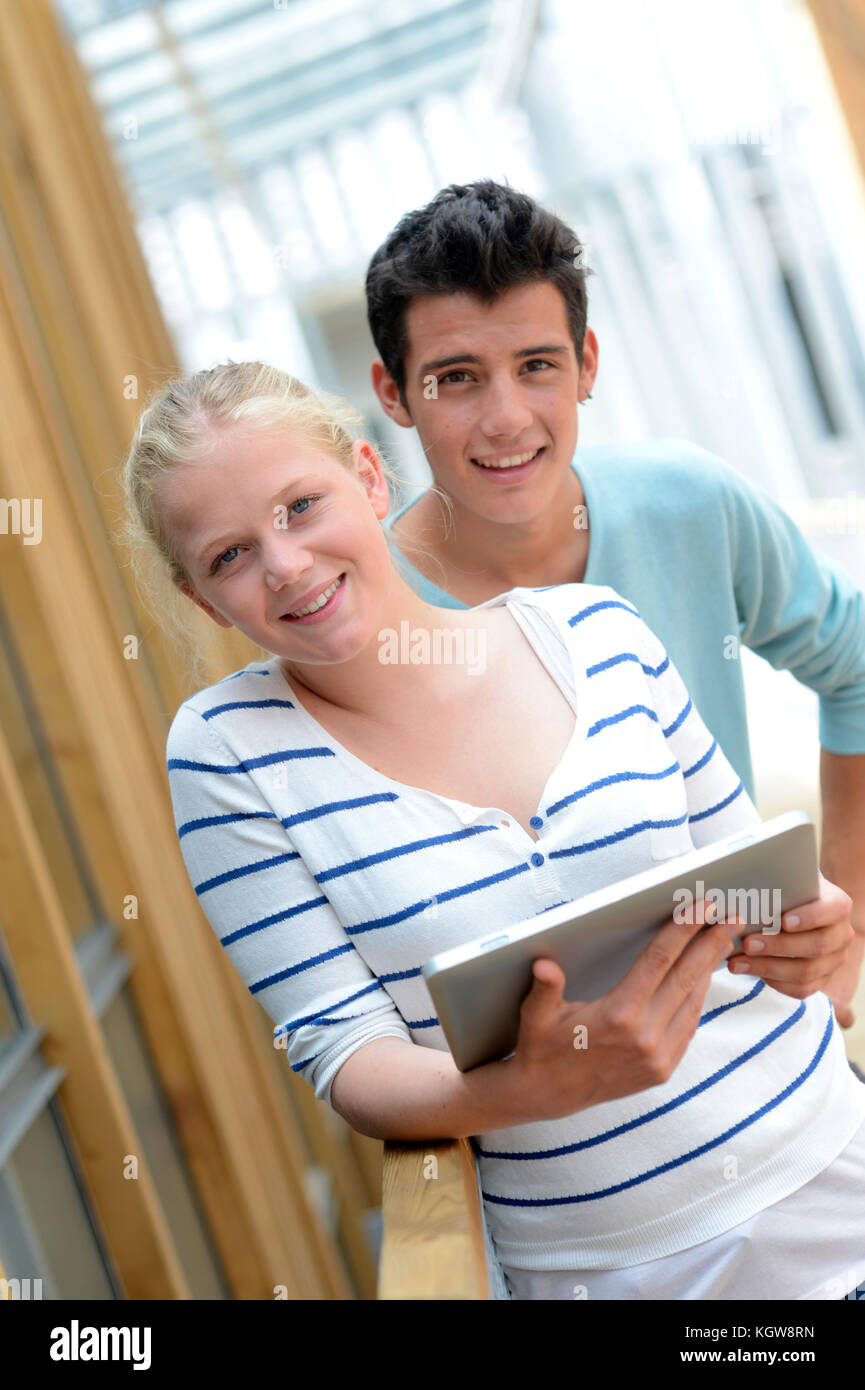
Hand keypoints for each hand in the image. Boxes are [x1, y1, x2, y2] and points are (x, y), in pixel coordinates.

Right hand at [507, 899, 740, 1122]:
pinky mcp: (663, 1070)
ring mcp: (658, 1057)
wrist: (547, 1096)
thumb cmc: (540, 1047)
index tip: (702, 907)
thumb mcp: (536, 1016)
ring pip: (693, 1003)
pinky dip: (698, 999)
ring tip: (722, 943)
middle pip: (687, 978)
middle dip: (711, 944)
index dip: (683, 930)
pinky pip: (688, 1027)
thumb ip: (544, 988)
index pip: (659, 960)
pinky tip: (702, 980)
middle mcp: (645, 1036)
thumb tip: (543, 964)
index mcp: (618, 1015)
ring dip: (709, 970)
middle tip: (732, 918)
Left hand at [725, 874, 855, 1021]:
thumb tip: (744, 889)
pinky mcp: (820, 980)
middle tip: (748, 943)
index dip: (810, 917)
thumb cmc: (786, 895)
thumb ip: (775, 887)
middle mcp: (841, 935)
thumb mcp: (785, 885)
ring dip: (768, 967)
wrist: (794, 912)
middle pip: (817, 946)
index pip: (833, 910)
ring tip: (738, 962)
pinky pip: (799, 988)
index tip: (783, 920)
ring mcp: (833, 961)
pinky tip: (749, 970)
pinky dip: (773, 981)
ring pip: (806, 972)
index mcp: (837, 906)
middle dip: (779, 946)